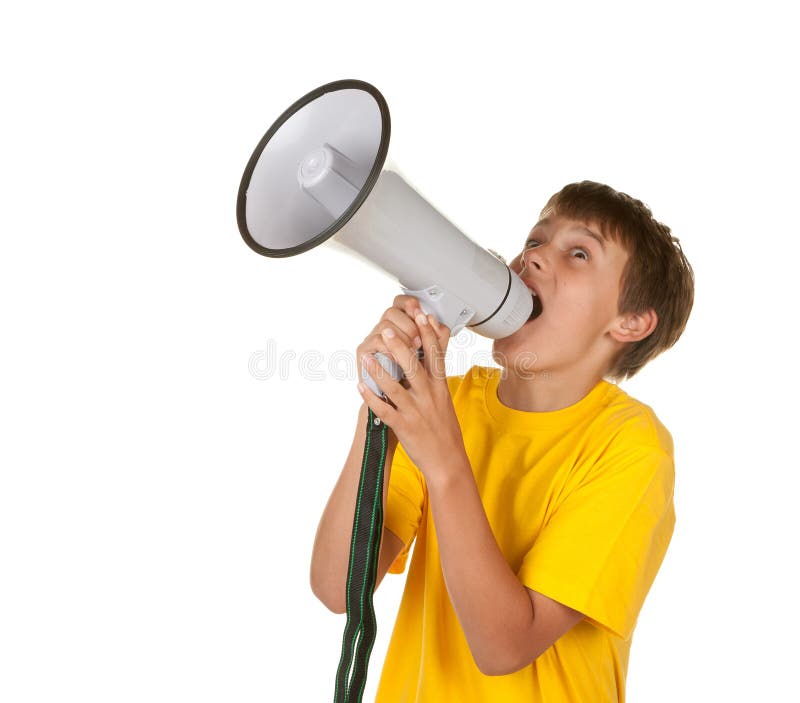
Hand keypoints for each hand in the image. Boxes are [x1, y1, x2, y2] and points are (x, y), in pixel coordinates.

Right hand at [355, 294, 428, 393]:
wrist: (398, 404)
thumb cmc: (414, 380)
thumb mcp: (431, 358)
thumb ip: (437, 340)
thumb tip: (435, 321)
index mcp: (400, 325)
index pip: (400, 302)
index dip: (409, 304)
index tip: (421, 314)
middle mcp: (384, 330)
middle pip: (392, 312)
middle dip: (409, 326)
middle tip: (418, 343)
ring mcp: (372, 341)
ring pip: (384, 328)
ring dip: (401, 340)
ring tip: (412, 353)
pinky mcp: (363, 355)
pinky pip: (374, 346)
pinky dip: (389, 353)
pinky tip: (397, 362)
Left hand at [357, 298, 466, 486]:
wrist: (448, 462)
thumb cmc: (444, 429)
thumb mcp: (446, 398)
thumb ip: (438, 374)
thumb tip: (436, 349)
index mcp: (440, 388)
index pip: (435, 355)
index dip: (428, 334)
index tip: (421, 315)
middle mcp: (428, 397)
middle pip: (414, 367)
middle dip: (400, 346)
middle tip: (386, 329)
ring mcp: (415, 412)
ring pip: (395, 388)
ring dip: (379, 371)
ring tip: (366, 356)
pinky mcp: (404, 427)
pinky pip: (385, 411)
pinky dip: (371, 399)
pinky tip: (360, 387)